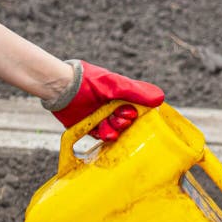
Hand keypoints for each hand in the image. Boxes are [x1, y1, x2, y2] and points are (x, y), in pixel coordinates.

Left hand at [45, 60, 163, 140]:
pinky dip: (104, 136)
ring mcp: (103, 119)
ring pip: (117, 133)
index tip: (130, 113)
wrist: (61, 88)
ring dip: (114, 131)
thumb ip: (137, 92)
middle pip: (128, 125)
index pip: (138, 112)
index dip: (135, 116)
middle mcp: (114, 109)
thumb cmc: (89, 81)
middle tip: (117, 118)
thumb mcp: (116, 84)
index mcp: (122, 98)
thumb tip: (160, 98)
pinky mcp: (92, 129)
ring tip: (106, 125)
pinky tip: (100, 130)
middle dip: (124, 124)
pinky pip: (103, 139)